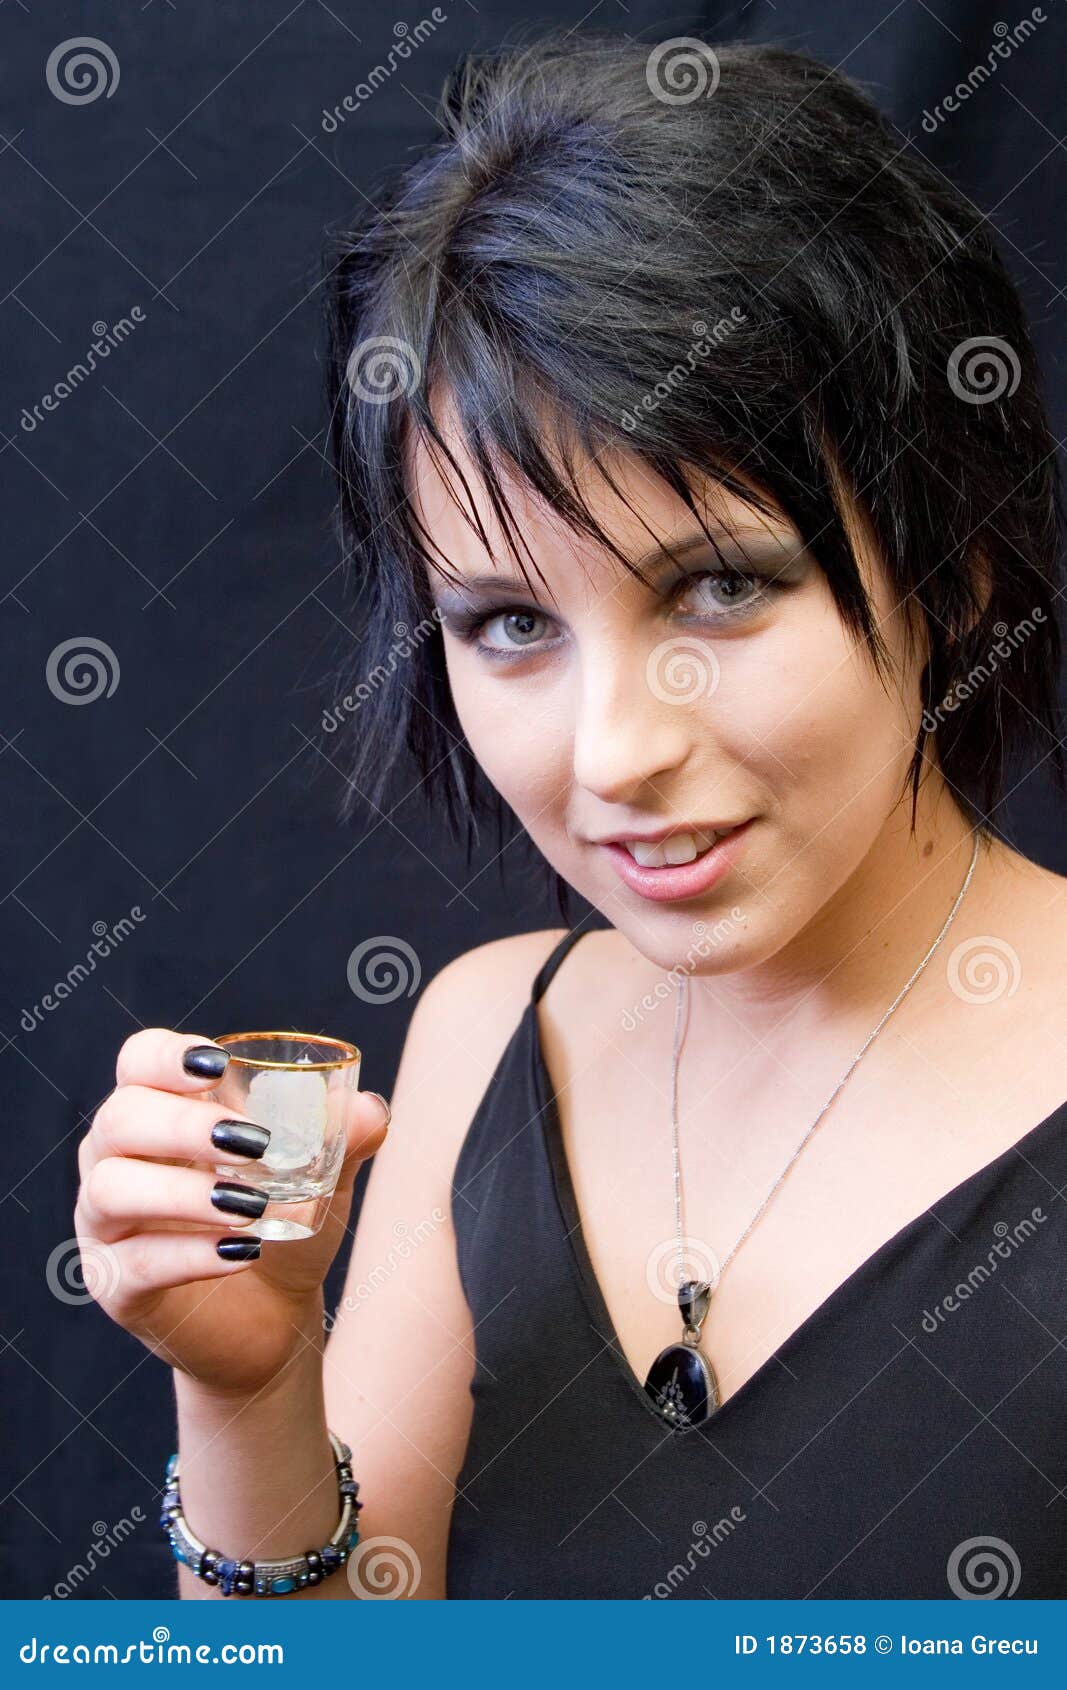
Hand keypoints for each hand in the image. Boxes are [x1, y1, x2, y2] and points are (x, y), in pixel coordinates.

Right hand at [74, 1028, 389, 1396]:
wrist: (275, 1315)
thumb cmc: (284, 1219)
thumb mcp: (323, 1175)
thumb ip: (345, 1136)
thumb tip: (371, 1110)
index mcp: (160, 1110)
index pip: (138, 1062)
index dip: (165, 1056)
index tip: (216, 1066)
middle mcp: (118, 1158)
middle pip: (120, 1119)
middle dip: (183, 1125)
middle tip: (252, 1142)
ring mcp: (106, 1224)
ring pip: (111, 1190)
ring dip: (183, 1194)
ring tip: (251, 1205)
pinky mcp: (116, 1285)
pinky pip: (135, 1264)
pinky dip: (191, 1255)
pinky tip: (244, 1252)